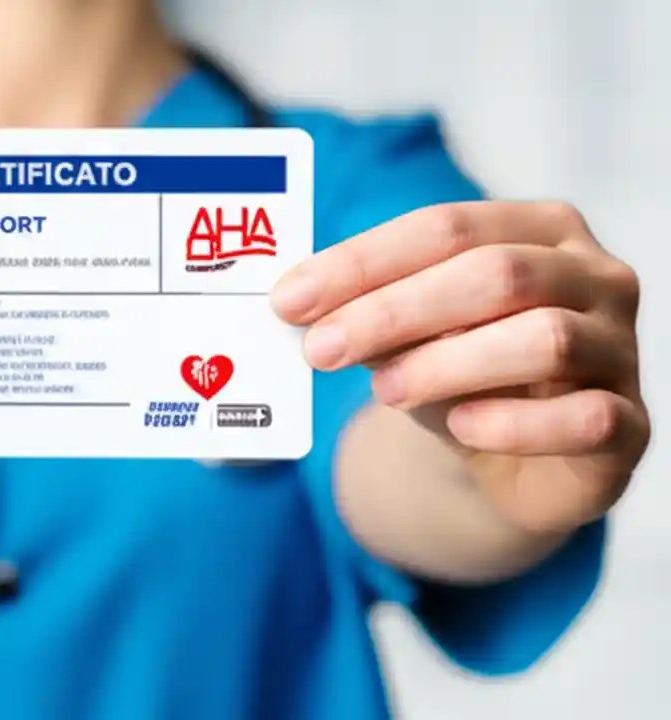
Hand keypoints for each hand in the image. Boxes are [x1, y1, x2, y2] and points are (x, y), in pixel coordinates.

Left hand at [272, 201, 648, 534]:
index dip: (362, 262)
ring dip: (448, 363)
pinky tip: (463, 426)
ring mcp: (620, 348)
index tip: (290, 299)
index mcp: (539, 230)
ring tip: (385, 390)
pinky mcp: (629, 426)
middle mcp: (594, 276)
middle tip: (321, 348)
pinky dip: (514, 423)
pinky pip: (585, 418)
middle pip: (494, 274)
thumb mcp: (410, 337)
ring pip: (543, 338)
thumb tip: (301, 308)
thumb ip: (372, 314)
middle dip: (393, 310)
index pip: (445, 227)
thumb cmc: (461, 375)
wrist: (515, 461)